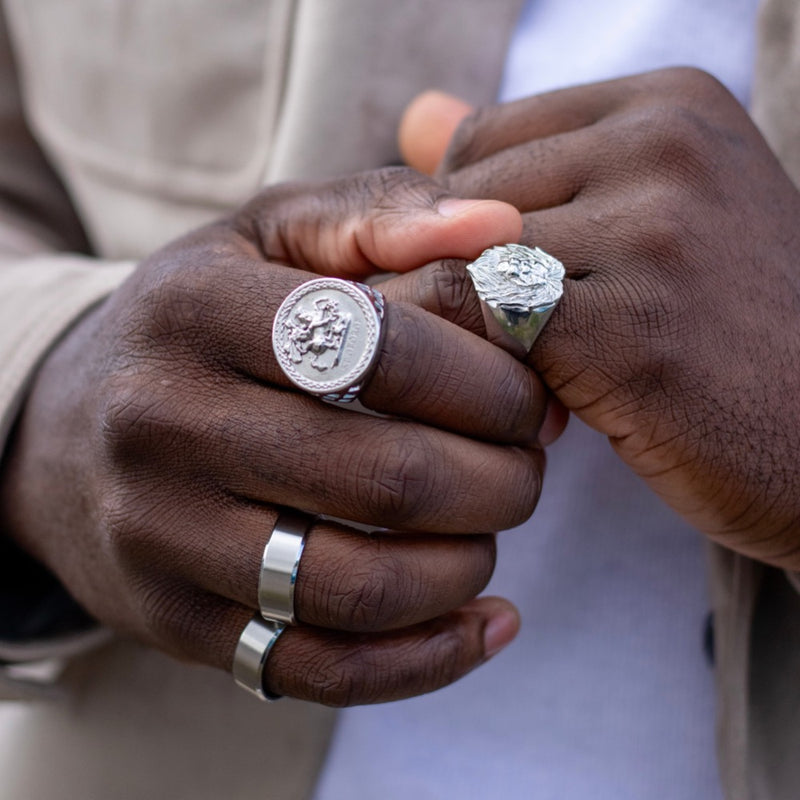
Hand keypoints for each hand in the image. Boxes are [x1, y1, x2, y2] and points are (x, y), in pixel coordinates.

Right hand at [0, 168, 546, 704]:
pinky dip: (430, 658)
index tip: (529, 398)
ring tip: (492, 526)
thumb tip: (501, 226)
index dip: (493, 383)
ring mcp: (162, 537)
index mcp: (199, 310)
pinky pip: (322, 668)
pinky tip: (487, 623)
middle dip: (502, 481)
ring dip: (469, 565)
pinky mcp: (175, 622)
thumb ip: (380, 214)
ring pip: (364, 587)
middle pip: (390, 480)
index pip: (388, 351)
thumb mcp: (267, 238)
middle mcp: (165, 425)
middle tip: (526, 463)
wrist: (63, 430)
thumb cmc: (194, 322)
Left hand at [397, 69, 799, 569]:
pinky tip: (536, 406)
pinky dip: (481, 369)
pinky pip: (484, 328)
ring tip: (519, 374)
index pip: (482, 139)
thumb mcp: (646, 215)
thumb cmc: (722, 331)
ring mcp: (651, 233)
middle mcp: (665, 145)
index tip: (495, 284)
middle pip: (462, 198)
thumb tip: (417, 116)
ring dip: (464, 328)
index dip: (461, 222)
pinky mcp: (626, 330)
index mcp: (669, 105)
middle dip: (457, 275)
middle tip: (499, 343)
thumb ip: (529, 162)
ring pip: (463, 262)